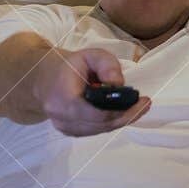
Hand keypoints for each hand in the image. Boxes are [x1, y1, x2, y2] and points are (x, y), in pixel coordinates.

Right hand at [36, 47, 151, 136]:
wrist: (43, 78)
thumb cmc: (68, 66)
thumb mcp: (89, 55)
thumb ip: (107, 65)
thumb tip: (119, 85)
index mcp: (63, 98)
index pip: (97, 114)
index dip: (123, 111)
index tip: (143, 101)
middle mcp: (62, 118)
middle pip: (102, 125)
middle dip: (127, 116)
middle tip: (145, 104)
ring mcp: (65, 128)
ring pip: (100, 130)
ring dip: (121, 120)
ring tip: (138, 107)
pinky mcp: (70, 132)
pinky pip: (95, 130)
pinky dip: (110, 122)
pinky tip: (122, 112)